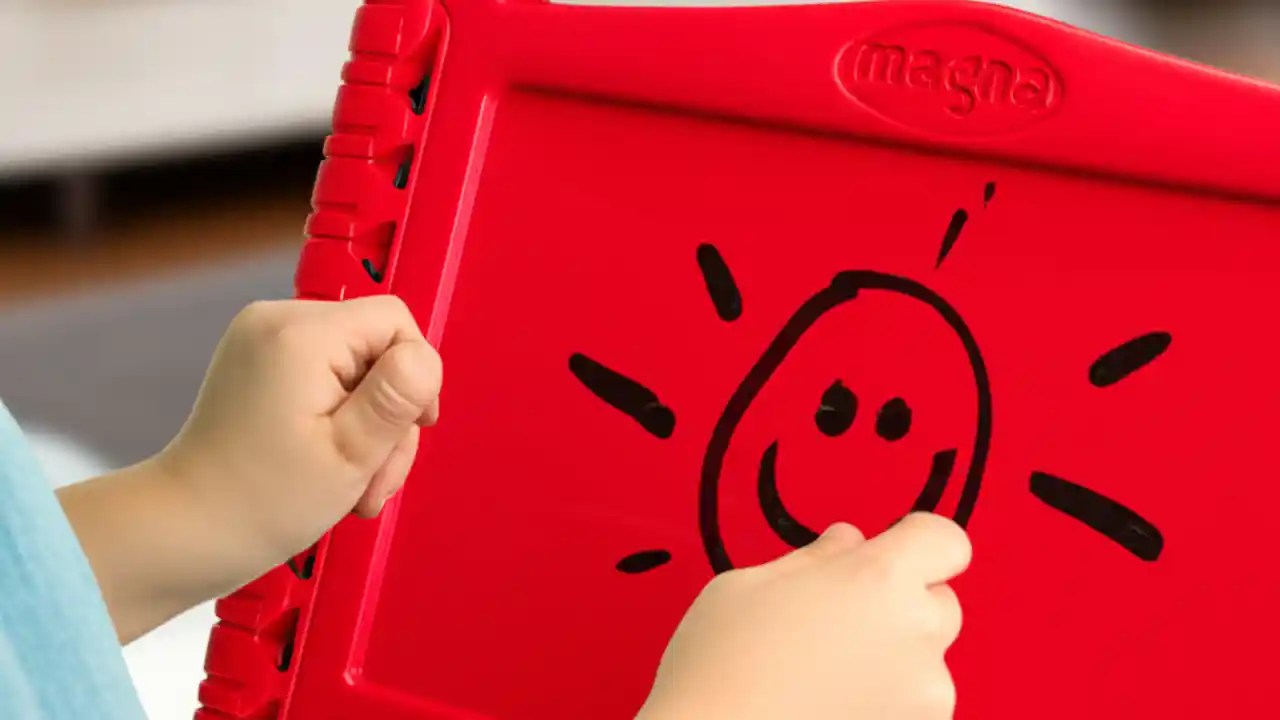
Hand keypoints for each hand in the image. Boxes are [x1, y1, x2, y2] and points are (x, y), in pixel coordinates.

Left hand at [161, 296, 440, 576]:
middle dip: (387, 416)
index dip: (415, 376)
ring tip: (353, 485)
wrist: (183, 531)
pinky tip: (331, 463)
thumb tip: (425, 357)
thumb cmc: (260, 502)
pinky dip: (339, 418)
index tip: (408, 433)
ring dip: (367, 426)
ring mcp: (262, 340)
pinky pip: (327, 375)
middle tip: (373, 481)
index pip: (395, 320)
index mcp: (300, 334)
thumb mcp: (351, 453)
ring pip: (357, 366)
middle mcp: (276, 320)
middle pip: (377, 347)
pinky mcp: (258, 362)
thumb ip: (396, 397)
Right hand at [638, 513, 970, 719]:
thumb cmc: (718, 663)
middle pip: (940, 601)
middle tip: (839, 617)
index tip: (884, 554)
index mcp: (877, 579)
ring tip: (827, 672)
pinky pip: (913, 703)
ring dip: (893, 655)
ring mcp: (922, 695)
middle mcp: (915, 634)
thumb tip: (847, 544)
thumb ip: (814, 560)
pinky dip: (886, 699)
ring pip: (927, 659)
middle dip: (901, 602)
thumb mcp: (748, 585)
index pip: (945, 540)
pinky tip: (831, 703)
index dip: (916, 543)